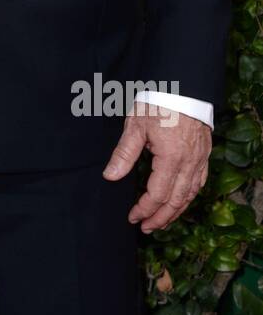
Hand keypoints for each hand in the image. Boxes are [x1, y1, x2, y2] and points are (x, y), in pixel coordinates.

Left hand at [102, 100, 210, 232]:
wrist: (183, 86)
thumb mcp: (135, 125)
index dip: (145, 209)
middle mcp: (189, 163)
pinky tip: (180, 201)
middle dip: (160, 218)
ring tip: (161, 222)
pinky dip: (189, 197)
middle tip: (145, 228)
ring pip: (190, 194)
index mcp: (171, 158)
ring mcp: (199, 159)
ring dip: (175, 211)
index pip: (158, 194)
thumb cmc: (157, 103)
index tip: (132, 217)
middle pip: (176, 201)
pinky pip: (199, 182)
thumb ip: (124, 153)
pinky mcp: (204, 154)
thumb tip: (110, 176)